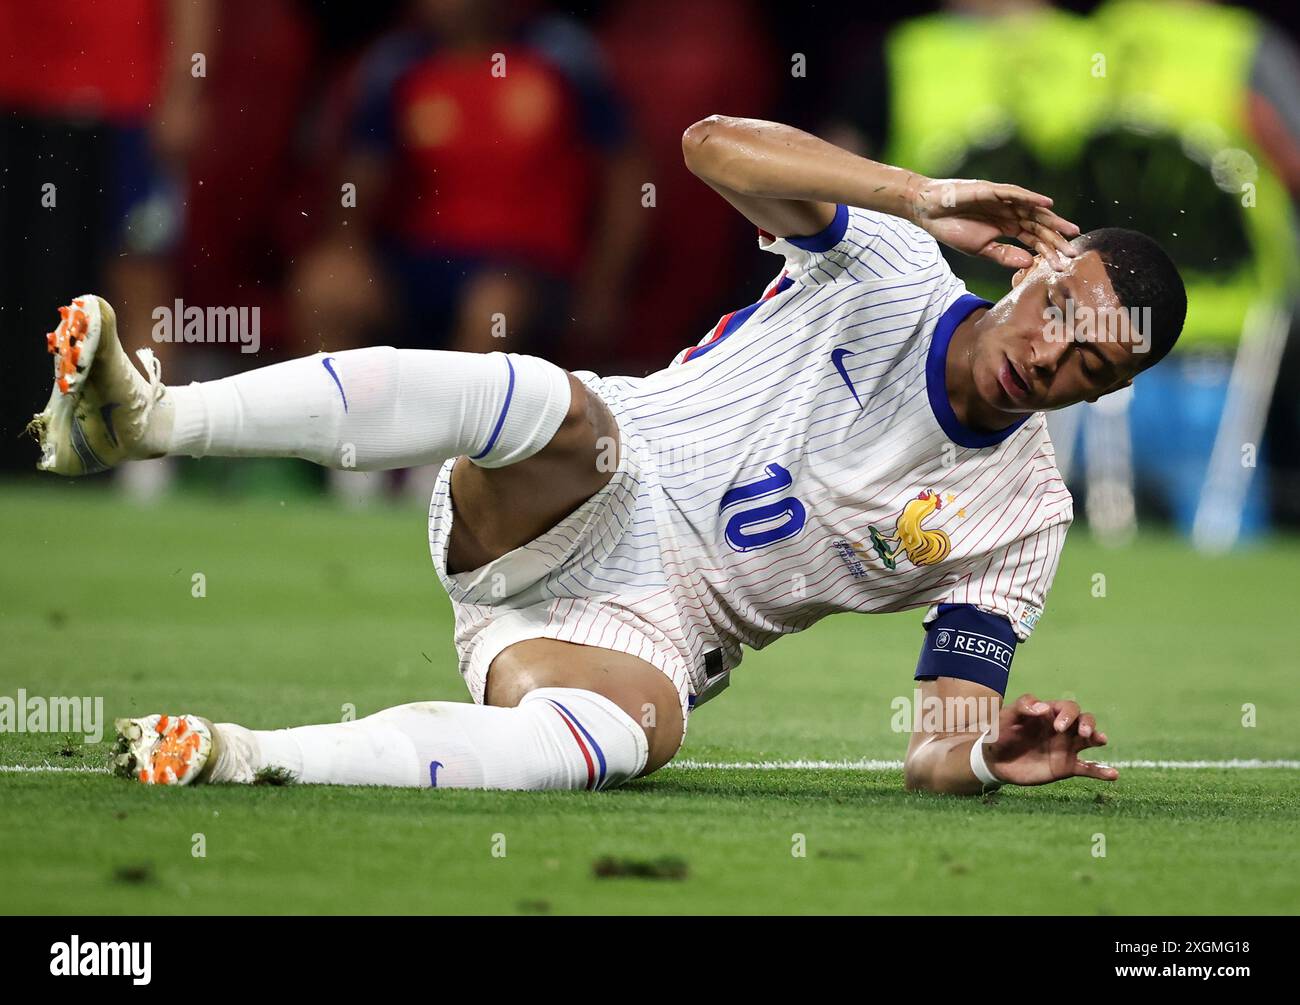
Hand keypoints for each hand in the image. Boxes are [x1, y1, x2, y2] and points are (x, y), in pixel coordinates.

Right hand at [907, 176, 1079, 270]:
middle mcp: (1010, 213)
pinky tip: (1047, 205)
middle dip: (1056, 238)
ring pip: (1033, 211)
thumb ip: (1005, 256)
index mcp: (1007, 227)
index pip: (1033, 240)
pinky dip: (1032, 198)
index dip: (1047, 252)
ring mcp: (1003, 201)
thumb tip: (1029, 264)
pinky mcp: (993, 191)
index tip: (1062, 265)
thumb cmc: (953, 229)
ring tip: (1070, 230)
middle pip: (1039, 226)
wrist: (929, 213)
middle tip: (1073, 251)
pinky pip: (1016, 194)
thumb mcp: (981, 250)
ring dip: (1052, 220)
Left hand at [984, 694, 1117, 785]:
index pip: (1067, 707)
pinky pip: (1088, 768)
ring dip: (1097, 738)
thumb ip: (1022, 708)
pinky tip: (1113, 774)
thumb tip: (1043, 707)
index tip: (1057, 726)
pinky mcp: (1066, 767)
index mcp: (1049, 713)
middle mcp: (1062, 729)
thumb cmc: (1000, 733)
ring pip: (1090, 740)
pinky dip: (1101, 771)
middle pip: (1084, 720)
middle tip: (1082, 733)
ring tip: (1101, 740)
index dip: (1067, 714)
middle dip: (1087, 724)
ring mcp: (1066, 747)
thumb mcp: (1005, 717)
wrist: (995, 761)